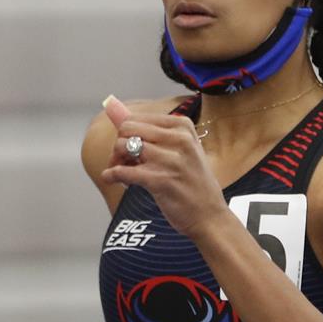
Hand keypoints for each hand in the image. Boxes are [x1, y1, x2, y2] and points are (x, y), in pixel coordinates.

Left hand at [99, 95, 227, 239]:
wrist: (210, 216)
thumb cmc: (192, 182)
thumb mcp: (178, 149)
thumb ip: (145, 128)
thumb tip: (112, 105)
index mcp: (183, 126)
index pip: (137, 118)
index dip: (126, 134)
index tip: (130, 151)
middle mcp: (179, 139)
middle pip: (127, 128)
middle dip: (118, 145)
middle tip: (123, 162)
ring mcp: (171, 160)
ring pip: (123, 146)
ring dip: (115, 162)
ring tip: (123, 174)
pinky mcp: (161, 181)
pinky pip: (123, 171)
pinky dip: (112, 175)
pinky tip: (112, 180)